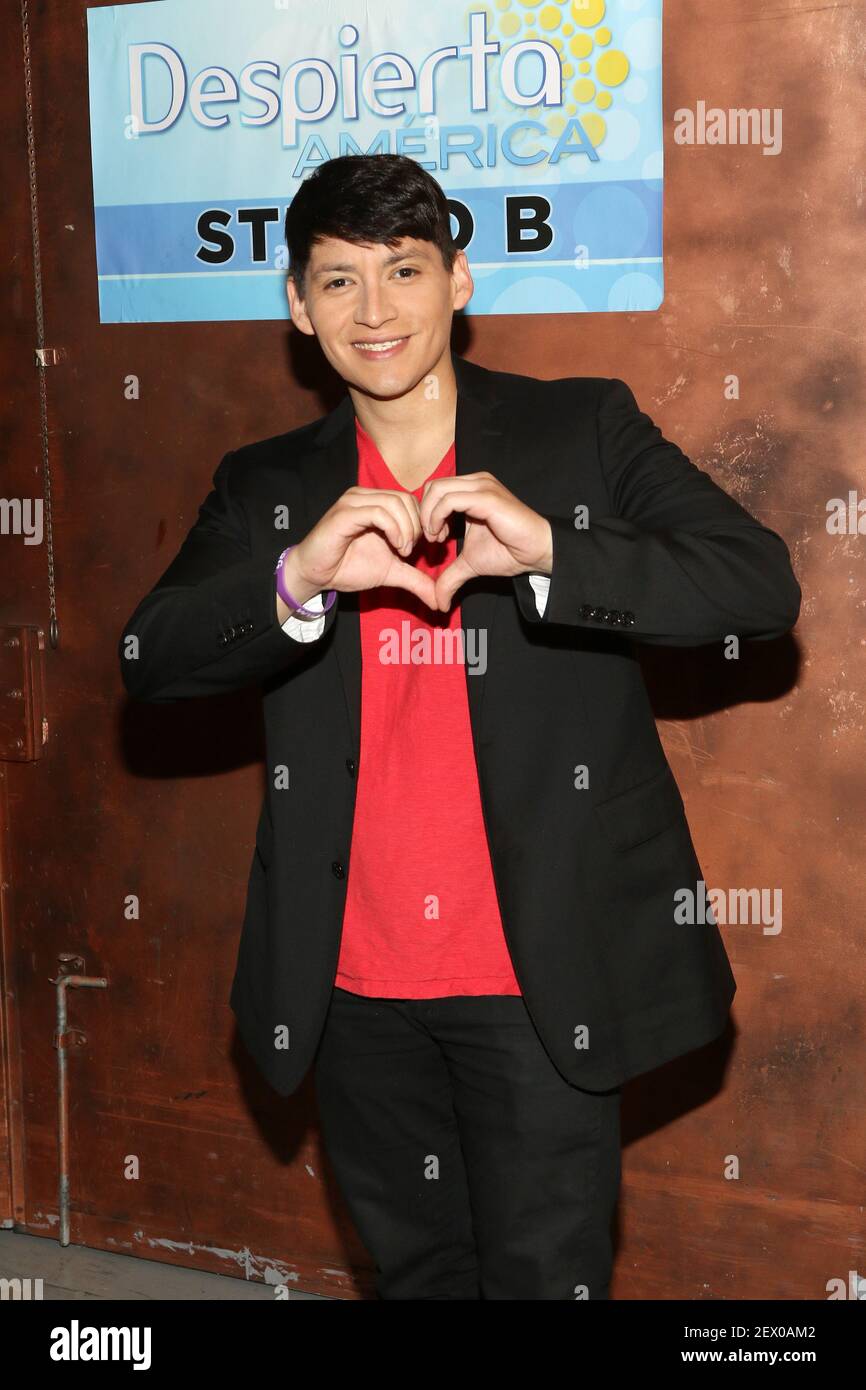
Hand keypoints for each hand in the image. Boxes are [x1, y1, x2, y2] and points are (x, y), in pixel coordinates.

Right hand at [287, 486, 437, 610]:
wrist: (316, 576)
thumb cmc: (348, 568)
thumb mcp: (391, 573)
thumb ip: (416, 580)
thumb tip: (439, 600)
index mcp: (376, 503)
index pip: (411, 500)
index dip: (425, 522)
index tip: (429, 546)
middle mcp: (365, 496)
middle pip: (407, 499)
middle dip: (418, 526)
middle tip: (412, 551)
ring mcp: (354, 502)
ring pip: (395, 503)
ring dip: (407, 529)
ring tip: (403, 551)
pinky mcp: (345, 513)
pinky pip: (379, 512)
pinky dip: (394, 529)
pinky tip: (395, 546)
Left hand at [418, 472, 553, 610]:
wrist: (536, 552)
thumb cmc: (509, 552)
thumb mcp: (470, 564)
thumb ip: (450, 577)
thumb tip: (439, 603)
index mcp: (471, 490)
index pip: (435, 489)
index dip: (427, 513)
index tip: (436, 538)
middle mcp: (476, 483)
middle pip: (433, 486)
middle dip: (424, 513)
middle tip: (434, 538)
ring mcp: (482, 487)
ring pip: (438, 490)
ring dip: (429, 516)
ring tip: (438, 539)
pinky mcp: (486, 497)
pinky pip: (449, 500)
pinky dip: (437, 518)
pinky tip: (444, 537)